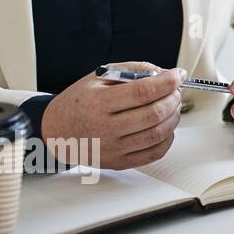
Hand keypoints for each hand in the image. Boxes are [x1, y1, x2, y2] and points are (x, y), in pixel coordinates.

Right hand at [39, 62, 184, 169]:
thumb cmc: (79, 102)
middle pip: (153, 114)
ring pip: (157, 134)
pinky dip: (168, 138)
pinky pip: (154, 153)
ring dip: (174, 117)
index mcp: (97, 104)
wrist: (56, 132)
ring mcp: (112, 148)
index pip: (142, 92)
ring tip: (172, 106)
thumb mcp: (98, 77)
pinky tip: (166, 126)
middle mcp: (104, 128)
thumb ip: (133, 70)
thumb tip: (164, 73)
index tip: (178, 74)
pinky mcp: (119, 162)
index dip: (166, 82)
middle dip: (173, 98)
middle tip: (175, 90)